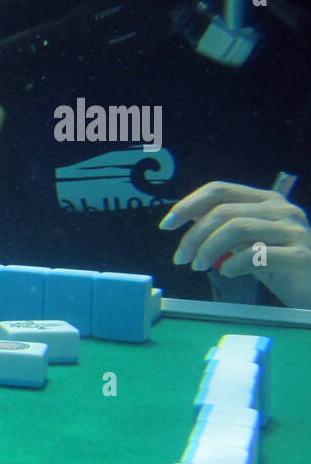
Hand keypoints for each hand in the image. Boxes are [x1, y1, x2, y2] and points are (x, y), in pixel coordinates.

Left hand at [160, 181, 310, 308]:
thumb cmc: (279, 266)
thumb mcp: (248, 241)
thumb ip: (224, 226)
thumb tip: (186, 215)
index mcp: (266, 200)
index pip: (220, 189)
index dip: (188, 204)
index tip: (166, 225)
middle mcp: (282, 209)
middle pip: (223, 211)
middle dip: (193, 236)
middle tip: (181, 259)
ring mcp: (294, 230)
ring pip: (237, 228)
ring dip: (209, 249)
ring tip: (200, 267)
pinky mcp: (302, 255)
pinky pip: (257, 255)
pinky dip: (234, 265)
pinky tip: (228, 273)